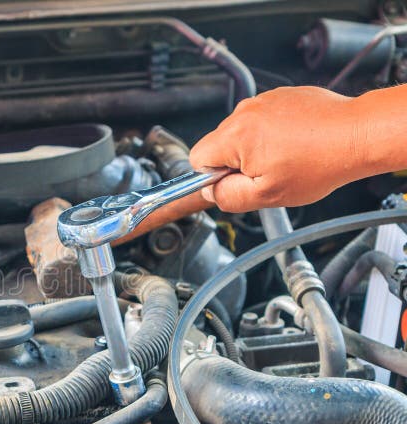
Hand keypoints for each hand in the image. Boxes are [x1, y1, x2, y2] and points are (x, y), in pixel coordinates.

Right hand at [189, 86, 369, 212]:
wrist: (357, 135)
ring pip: (240, 133)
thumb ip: (228, 197)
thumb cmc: (320, 162)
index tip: (237, 182)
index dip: (213, 177)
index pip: (197, 159)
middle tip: (267, 174)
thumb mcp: (267, 196)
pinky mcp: (279, 96)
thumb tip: (210, 192)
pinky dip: (273, 133)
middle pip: (218, 145)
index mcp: (234, 135)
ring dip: (255, 148)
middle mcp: (244, 112)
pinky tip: (295, 144)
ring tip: (286, 158)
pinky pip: (262, 121)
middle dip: (236, 163)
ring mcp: (263, 101)